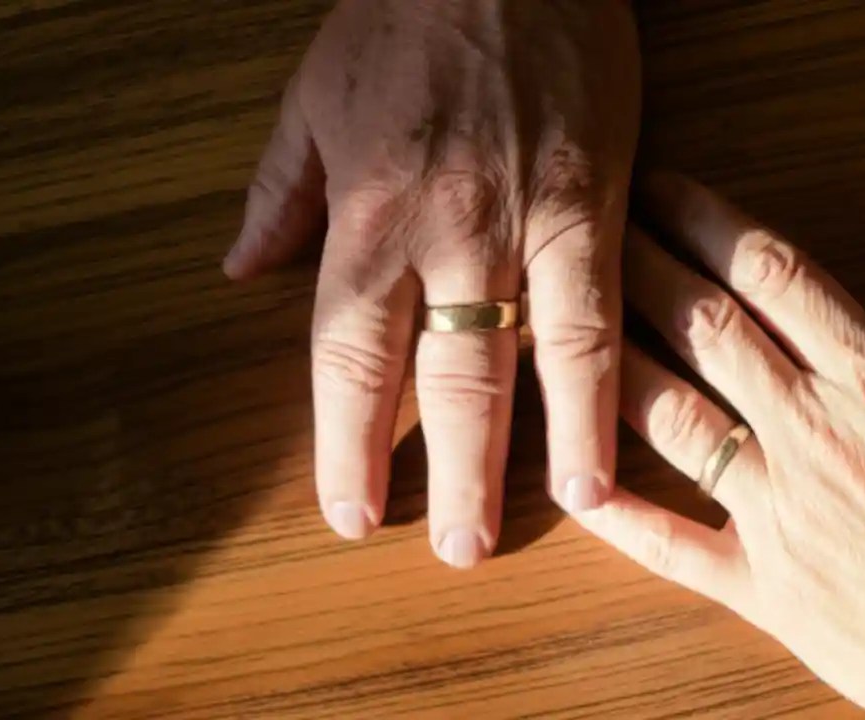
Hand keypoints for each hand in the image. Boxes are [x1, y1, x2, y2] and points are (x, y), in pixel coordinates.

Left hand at [222, 0, 640, 567]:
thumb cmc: (402, 14)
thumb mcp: (311, 98)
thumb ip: (278, 196)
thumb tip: (241, 273)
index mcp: (370, 212)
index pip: (350, 356)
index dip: (348, 444)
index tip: (350, 510)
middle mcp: (450, 231)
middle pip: (447, 376)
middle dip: (450, 472)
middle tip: (457, 550)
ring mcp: (532, 218)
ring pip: (541, 353)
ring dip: (554, 443)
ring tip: (569, 515)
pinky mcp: (598, 198)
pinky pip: (607, 301)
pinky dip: (612, 373)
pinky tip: (623, 426)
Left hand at [576, 175, 864, 717]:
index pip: (777, 276)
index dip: (710, 221)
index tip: (662, 187)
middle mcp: (813, 435)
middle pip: (708, 329)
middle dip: (641, 265)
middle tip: (590, 224)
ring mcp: (778, 515)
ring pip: (674, 417)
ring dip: (613, 359)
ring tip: (559, 318)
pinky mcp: (760, 590)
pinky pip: (670, 545)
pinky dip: (616, 511)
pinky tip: (566, 478)